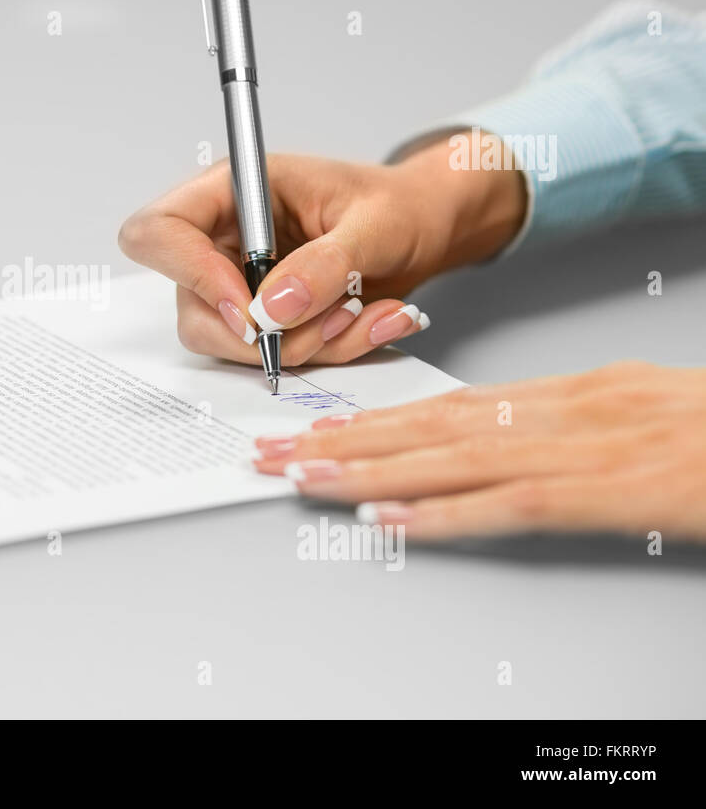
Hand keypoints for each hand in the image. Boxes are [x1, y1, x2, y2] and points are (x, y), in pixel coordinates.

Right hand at [117, 138, 524, 365]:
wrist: (427, 228)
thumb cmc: (399, 205)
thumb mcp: (375, 224)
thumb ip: (323, 264)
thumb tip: (271, 309)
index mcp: (234, 191)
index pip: (160, 231)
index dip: (190, 273)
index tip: (249, 308)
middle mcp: (224, 238)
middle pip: (191, 304)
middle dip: (259, 331)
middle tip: (328, 320)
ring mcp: (238, 282)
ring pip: (230, 341)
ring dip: (301, 343)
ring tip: (363, 312)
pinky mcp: (263, 317)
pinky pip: (271, 355)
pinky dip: (323, 350)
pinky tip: (368, 320)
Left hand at [254, 361, 705, 541]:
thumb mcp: (640, 412)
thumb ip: (570, 424)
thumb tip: (503, 441)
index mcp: (571, 391)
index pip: (449, 406)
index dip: (374, 420)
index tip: (316, 428)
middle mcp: (565, 409)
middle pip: (430, 426)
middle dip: (342, 441)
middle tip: (273, 451)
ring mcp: (587, 448)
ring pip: (451, 459)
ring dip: (367, 473)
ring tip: (302, 479)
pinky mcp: (614, 492)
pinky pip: (512, 506)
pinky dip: (446, 516)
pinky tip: (392, 522)